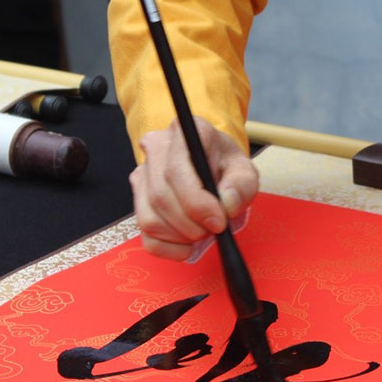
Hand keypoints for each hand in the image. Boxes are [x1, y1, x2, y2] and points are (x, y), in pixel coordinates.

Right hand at [130, 117, 258, 260]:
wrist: (212, 168)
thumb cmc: (226, 167)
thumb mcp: (244, 171)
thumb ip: (242, 185)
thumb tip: (227, 204)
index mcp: (184, 133)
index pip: (176, 170)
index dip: (196, 202)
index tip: (218, 221)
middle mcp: (156, 148)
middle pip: (161, 197)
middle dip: (190, 224)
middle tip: (213, 229)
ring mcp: (142, 174)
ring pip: (149, 218)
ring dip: (180, 236)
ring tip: (202, 231)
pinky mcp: (137, 201)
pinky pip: (145, 236)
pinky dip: (169, 248)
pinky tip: (186, 243)